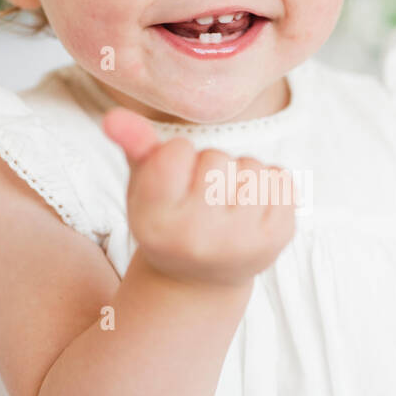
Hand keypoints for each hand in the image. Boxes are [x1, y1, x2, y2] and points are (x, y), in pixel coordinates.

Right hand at [102, 106, 296, 287]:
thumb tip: (114, 116)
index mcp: (156, 224)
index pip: (177, 151)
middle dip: (211, 167)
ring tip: (227, 205)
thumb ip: (133, 147)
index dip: (178, 157)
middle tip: (202, 198)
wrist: (202, 279)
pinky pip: (282, 180)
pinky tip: (252, 211)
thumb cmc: (168, 220)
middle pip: (216, 158)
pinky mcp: (277, 240)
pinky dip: (269, 186)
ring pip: (252, 167)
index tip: (174, 183)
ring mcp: (242, 242)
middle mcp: (198, 238)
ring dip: (241, 176)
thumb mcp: (143, 187)